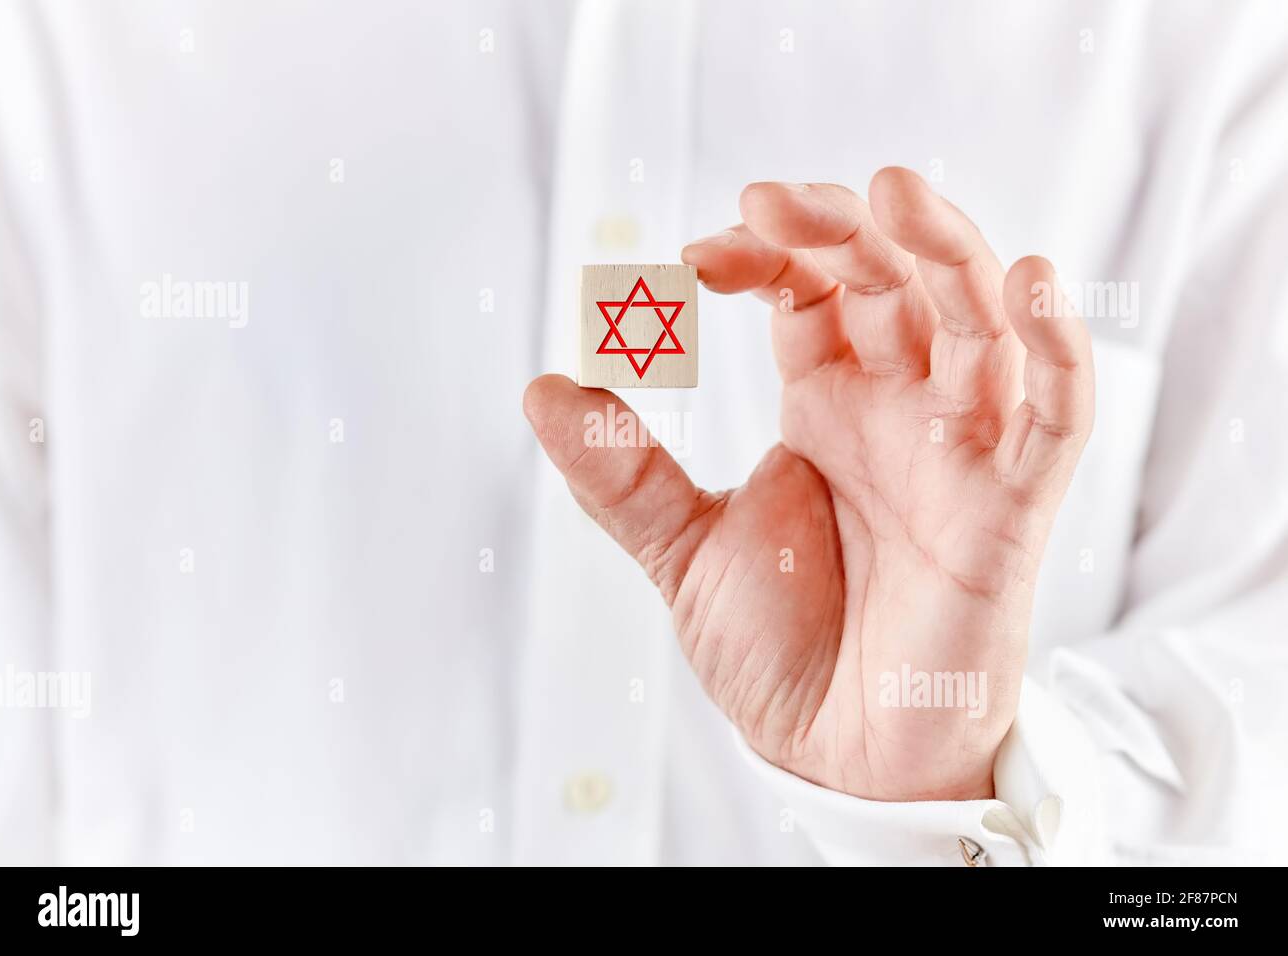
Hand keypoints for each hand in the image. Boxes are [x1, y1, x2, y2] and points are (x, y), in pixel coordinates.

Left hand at [523, 168, 1092, 801]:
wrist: (838, 754)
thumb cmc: (778, 651)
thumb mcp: (682, 552)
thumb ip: (621, 473)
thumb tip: (541, 387)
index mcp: (826, 401)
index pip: (809, 288)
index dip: (761, 256)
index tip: (690, 261)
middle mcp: (898, 409)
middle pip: (893, 278)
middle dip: (839, 228)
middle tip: (769, 202)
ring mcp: (960, 450)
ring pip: (976, 320)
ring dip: (944, 249)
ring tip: (890, 191)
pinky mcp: (1011, 508)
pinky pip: (1057, 416)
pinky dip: (1058, 348)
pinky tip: (1030, 280)